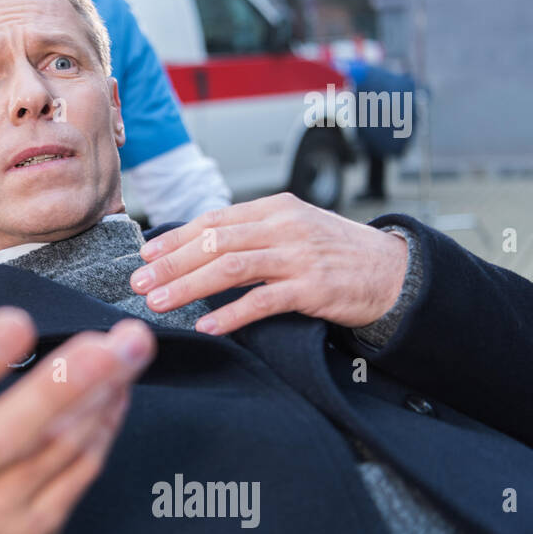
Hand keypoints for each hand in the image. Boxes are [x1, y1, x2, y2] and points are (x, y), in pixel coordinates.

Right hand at [0, 280, 154, 533]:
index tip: (16, 321)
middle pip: (10, 433)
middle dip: (64, 385)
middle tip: (111, 343)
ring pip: (58, 449)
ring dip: (99, 396)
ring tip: (128, 349)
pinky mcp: (38, 526)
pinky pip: (81, 471)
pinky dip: (105, 426)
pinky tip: (120, 388)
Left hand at [131, 192, 408, 334]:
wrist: (392, 270)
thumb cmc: (335, 252)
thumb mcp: (292, 229)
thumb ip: (250, 233)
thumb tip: (197, 247)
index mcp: (274, 209)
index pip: (213, 220)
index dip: (175, 239)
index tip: (146, 256)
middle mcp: (284, 227)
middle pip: (215, 242)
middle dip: (172, 264)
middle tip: (140, 282)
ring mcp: (299, 256)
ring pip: (231, 268)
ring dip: (189, 286)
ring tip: (160, 301)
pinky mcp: (313, 288)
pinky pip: (263, 301)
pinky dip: (231, 314)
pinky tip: (208, 325)